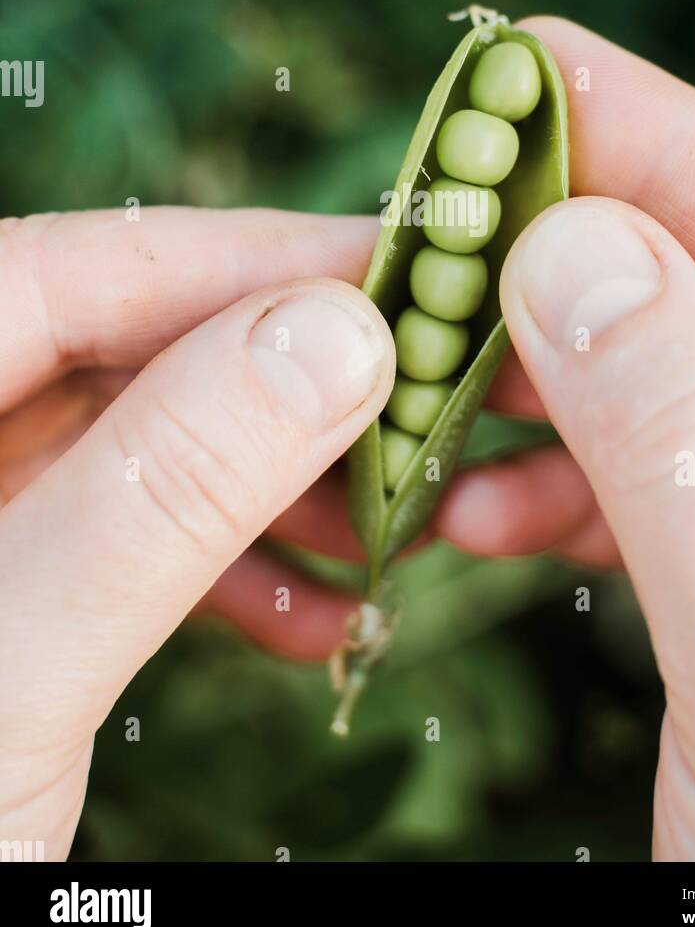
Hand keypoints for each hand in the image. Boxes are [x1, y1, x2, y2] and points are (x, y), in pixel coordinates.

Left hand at [0, 208, 393, 859]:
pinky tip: (312, 616)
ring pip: (139, 445)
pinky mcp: (10, 593)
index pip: (70, 272)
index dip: (244, 260)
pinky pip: (125, 539)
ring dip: (271, 484)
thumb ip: (158, 490)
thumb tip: (334, 336)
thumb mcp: (17, 666)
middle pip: (121, 350)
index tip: (399, 271)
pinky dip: (224, 568)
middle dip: (280, 385)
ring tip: (387, 526)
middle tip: (421, 401)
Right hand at [437, 15, 694, 861]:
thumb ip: (691, 449)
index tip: (525, 69)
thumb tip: (568, 250)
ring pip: (680, 392)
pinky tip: (476, 516)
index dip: (663, 140)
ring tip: (435, 399)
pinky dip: (563, 490)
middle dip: (574, 270)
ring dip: (548, 391)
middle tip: (441, 241)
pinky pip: (663, 487)